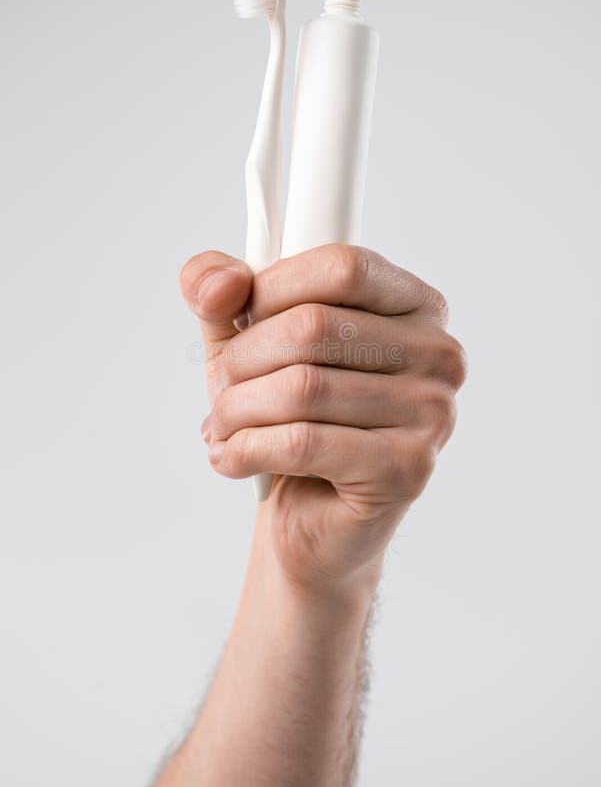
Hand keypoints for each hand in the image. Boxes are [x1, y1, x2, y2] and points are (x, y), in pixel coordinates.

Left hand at [181, 244, 465, 594]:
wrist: (315, 519)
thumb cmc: (290, 418)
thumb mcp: (245, 339)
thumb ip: (221, 290)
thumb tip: (218, 282)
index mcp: (415, 306)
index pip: (343, 267)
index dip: (272, 288)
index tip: (238, 320)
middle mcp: (438, 354)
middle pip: (314, 327)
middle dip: (242, 359)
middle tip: (219, 387)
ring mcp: (432, 413)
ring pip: (302, 388)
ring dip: (236, 409)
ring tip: (221, 426)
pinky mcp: (407, 470)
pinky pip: (303, 442)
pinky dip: (246, 448)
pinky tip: (229, 457)